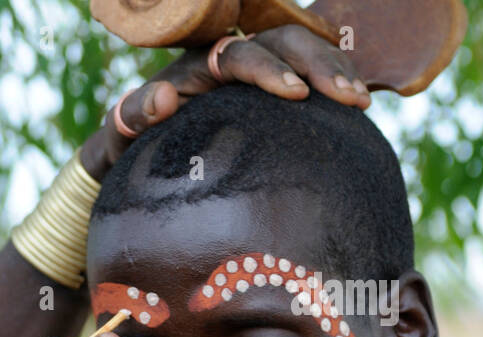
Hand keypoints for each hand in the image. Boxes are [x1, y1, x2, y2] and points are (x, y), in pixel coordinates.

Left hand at [80, 24, 370, 177]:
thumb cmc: (128, 143)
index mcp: (197, 65)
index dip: (269, 70)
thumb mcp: (121, 133)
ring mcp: (253, 70)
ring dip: (335, 69)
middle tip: (348, 97)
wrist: (136, 149)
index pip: (239, 54)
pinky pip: (309, 71)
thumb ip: (136, 115)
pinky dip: (334, 79)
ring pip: (303, 50)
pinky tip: (358, 102)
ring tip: (361, 102)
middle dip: (318, 64)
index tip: (295, 94)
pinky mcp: (270, 88)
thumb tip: (164, 95)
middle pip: (283, 42)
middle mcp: (229, 59)